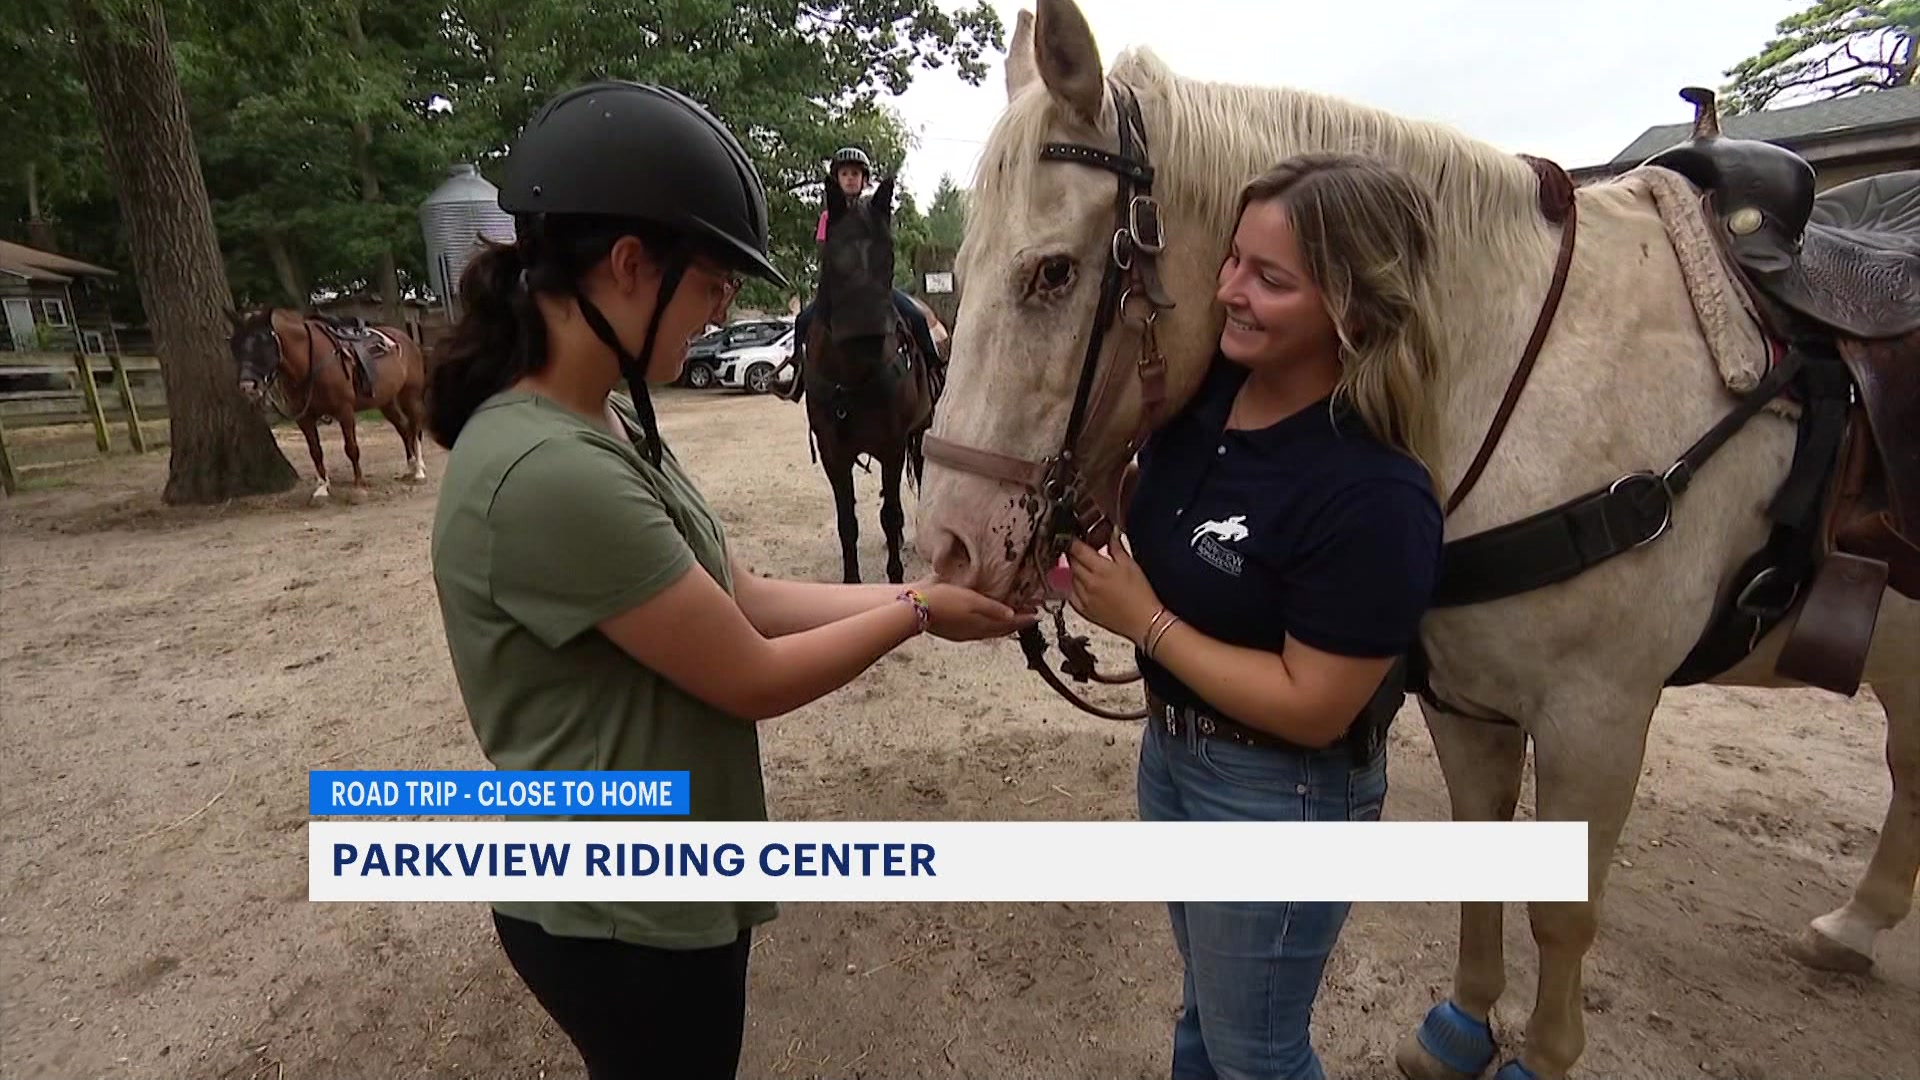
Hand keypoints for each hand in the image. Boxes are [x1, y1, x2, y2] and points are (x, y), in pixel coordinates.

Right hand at [919, 583, 1038, 641]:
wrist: (914, 608)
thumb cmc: (942, 600)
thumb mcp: (971, 599)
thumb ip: (992, 608)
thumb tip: (1011, 615)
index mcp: (981, 626)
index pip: (1009, 623)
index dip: (1024, 619)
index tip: (1037, 614)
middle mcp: (974, 633)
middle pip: (1001, 629)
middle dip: (1016, 622)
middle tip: (1029, 615)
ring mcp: (962, 633)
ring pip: (988, 631)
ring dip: (1001, 624)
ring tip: (1010, 616)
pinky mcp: (952, 630)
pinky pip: (977, 629)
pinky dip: (987, 624)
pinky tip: (984, 619)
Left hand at [1064, 534, 1160, 643]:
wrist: (1144, 622)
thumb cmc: (1141, 595)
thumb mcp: (1130, 565)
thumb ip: (1116, 547)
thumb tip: (1110, 533)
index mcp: (1099, 569)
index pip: (1077, 549)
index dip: (1074, 540)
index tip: (1075, 537)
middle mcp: (1088, 584)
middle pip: (1072, 562)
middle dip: (1076, 553)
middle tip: (1084, 550)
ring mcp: (1083, 598)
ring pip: (1070, 577)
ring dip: (1076, 569)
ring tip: (1088, 568)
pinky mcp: (1083, 611)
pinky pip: (1071, 594)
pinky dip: (1074, 586)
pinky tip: (1084, 584)